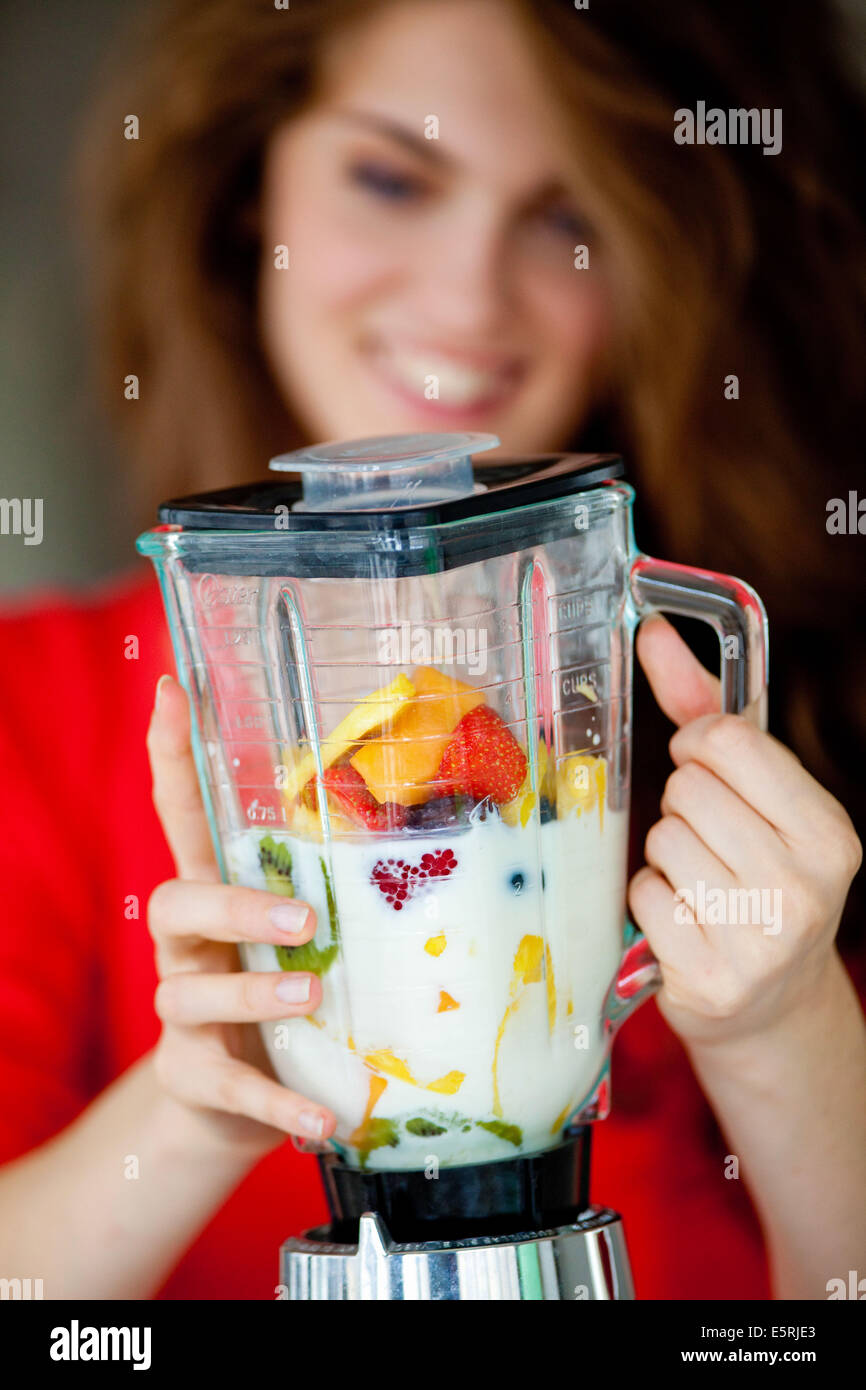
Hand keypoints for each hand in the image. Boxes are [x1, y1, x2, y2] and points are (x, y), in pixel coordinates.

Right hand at [145, 674, 335, 1152]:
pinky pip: (230, 1086)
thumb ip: (350, 893)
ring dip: (255, 993)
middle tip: (302, 914)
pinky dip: (278, 1103)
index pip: (182, 813)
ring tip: (312, 996)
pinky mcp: (193, 1076)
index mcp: (217, 895)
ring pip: (192, 995)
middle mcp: (188, 948)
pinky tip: (326, 1122)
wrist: (238, 1101)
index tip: (170, 689)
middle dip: (234, 904)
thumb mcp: (308, 937)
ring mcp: (183, 1013)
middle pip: (177, 902)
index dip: (171, 755)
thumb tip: (451, 834)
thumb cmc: (287, 994)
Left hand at [628, 617, 861, 1047]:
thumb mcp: (756, 791)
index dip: (698, 750)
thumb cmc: (758, 874)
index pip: (725, 740)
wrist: (771, 1003)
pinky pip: (642, 894)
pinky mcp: (710, 977)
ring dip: (663, 857)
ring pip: (660, 840)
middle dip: (681, 808)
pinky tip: (682, 920)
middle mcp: (806, 885)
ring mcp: (761, 938)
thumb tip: (652, 629)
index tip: (708, 773)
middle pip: (685, 791)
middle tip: (707, 843)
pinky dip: (649, 900)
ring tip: (698, 884)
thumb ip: (704, 706)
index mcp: (829, 831)